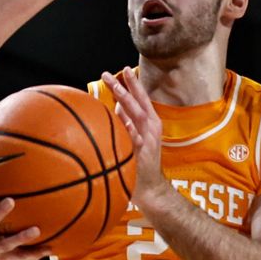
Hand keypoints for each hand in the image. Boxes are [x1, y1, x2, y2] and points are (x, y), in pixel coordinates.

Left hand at [99, 68, 167, 211]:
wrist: (152, 189)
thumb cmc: (140, 162)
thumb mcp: (134, 137)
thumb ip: (126, 122)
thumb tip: (115, 107)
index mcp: (150, 122)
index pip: (141, 98)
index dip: (133, 84)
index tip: (123, 70)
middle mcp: (152, 127)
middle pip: (139, 102)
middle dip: (126, 86)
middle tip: (108, 74)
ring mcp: (148, 138)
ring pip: (137, 114)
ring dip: (125, 98)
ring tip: (113, 86)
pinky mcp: (143, 151)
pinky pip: (133, 135)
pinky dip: (127, 125)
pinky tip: (118, 114)